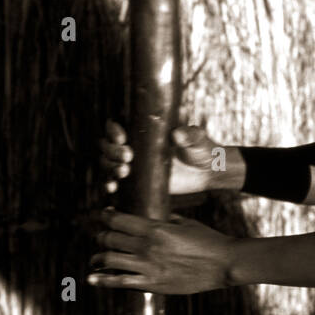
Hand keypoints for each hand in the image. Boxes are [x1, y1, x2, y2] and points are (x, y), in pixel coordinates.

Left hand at [88, 209, 234, 295]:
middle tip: (100, 237)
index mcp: (155, 228)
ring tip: (95, 259)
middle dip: (101, 236)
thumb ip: (167, 220)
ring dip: (98, 257)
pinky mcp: (152, 284)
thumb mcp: (186, 223)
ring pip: (109, 259)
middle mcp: (147, 246)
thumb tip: (156, 217)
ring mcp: (148, 266)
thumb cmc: (209, 241)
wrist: (224, 264)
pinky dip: (103, 280)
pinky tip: (92, 279)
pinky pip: (120, 282)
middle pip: (110, 238)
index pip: (119, 220)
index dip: (106, 216)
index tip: (103, 215)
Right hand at [100, 120, 244, 196]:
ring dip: (109, 168)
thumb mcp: (196, 139)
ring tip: (124, 172)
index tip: (123, 139)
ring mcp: (134, 165)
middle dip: (113, 152)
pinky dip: (108, 185)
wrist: (206, 172)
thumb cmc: (201, 148)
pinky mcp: (136, 183)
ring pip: (108, 164)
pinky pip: (115, 183)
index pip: (118, 127)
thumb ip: (189, 135)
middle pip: (108, 146)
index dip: (113, 131)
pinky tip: (112, 188)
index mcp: (144, 131)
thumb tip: (178, 135)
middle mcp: (134, 146)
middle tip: (128, 158)